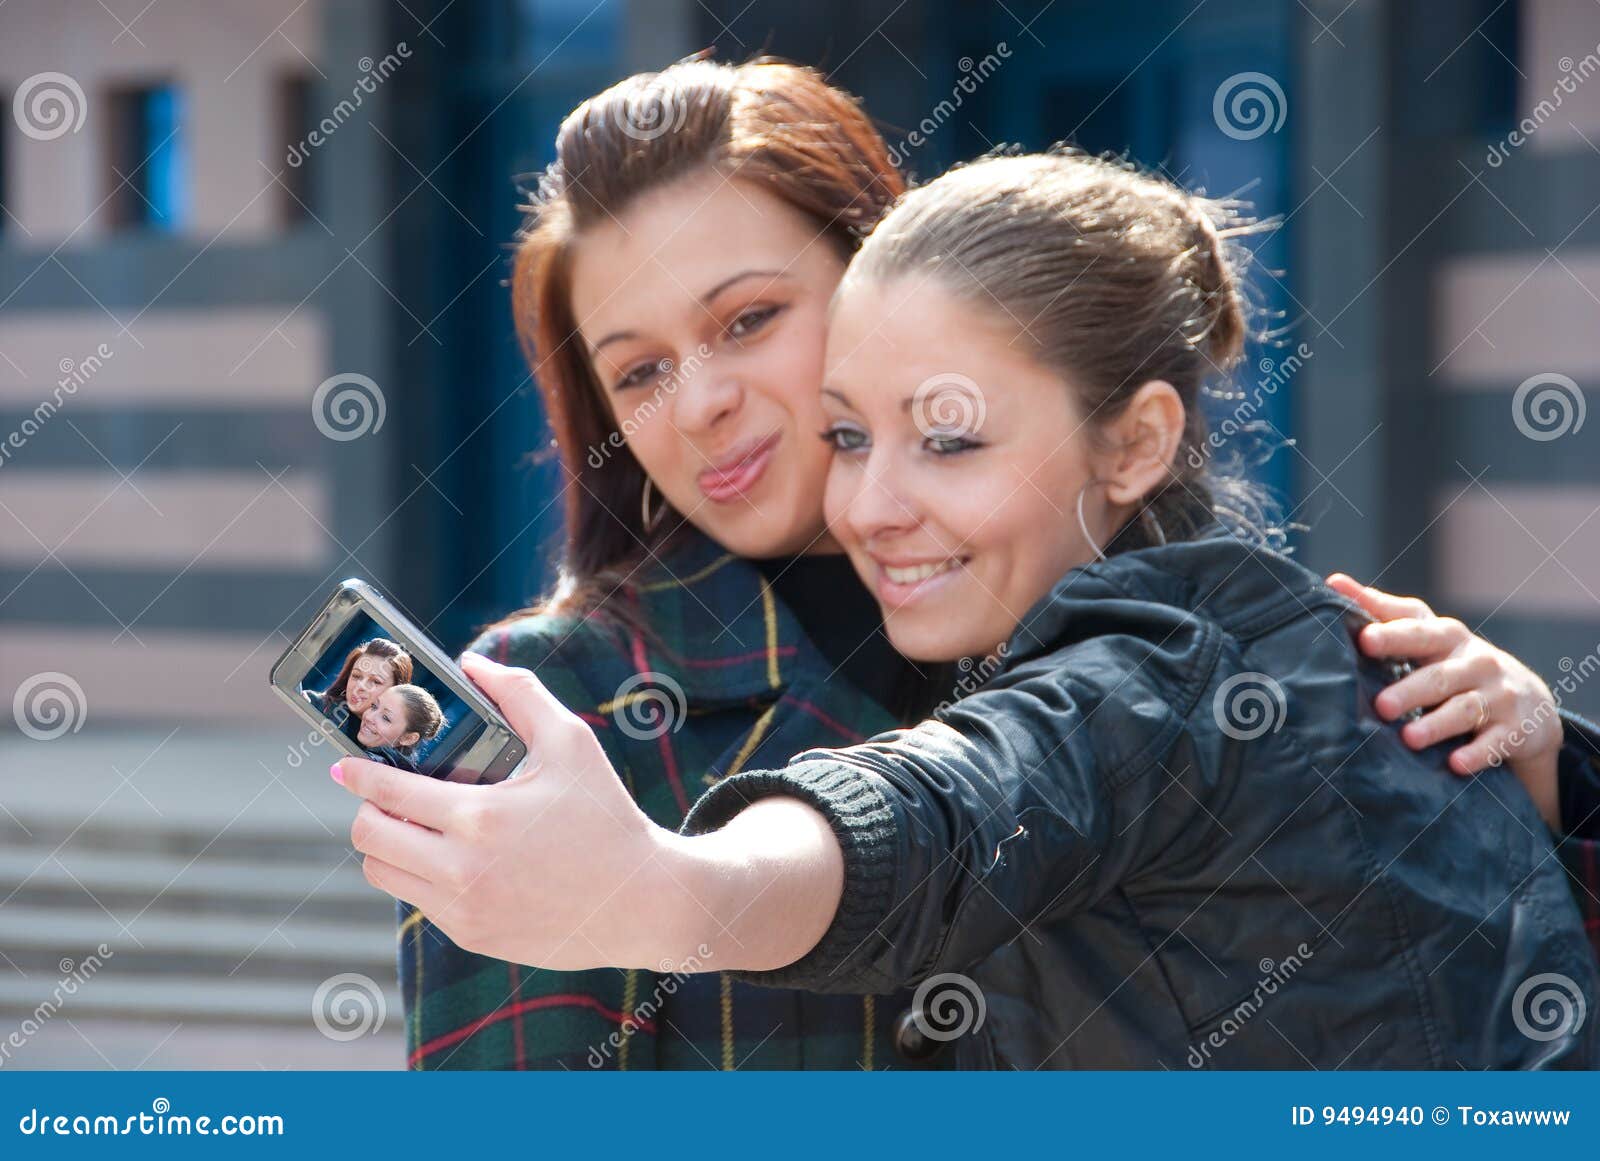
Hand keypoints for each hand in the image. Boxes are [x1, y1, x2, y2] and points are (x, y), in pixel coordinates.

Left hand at [333, 652, 702, 970]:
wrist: (639, 901)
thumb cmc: (605, 815)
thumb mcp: (570, 742)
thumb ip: (519, 693)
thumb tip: (472, 663)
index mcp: (480, 816)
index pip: (387, 790)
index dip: (357, 773)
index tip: (345, 763)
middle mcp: (462, 869)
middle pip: (369, 837)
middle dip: (366, 808)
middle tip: (385, 793)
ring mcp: (463, 909)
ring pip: (383, 874)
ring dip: (387, 845)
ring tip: (414, 825)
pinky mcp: (471, 936)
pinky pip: (416, 900)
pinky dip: (419, 874)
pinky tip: (448, 855)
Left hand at [1326, 574, 1560, 828]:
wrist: (1528, 701)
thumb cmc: (1456, 662)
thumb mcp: (1428, 635)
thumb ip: (1383, 611)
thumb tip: (1333, 581)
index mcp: (1447, 637)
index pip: (1418, 632)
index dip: (1393, 635)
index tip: (1366, 640)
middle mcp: (1475, 662)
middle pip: (1439, 676)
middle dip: (1410, 690)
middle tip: (1382, 705)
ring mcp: (1497, 696)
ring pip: (1464, 710)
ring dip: (1437, 724)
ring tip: (1409, 738)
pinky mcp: (1514, 729)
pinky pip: (1495, 743)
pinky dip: (1477, 754)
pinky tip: (1456, 764)